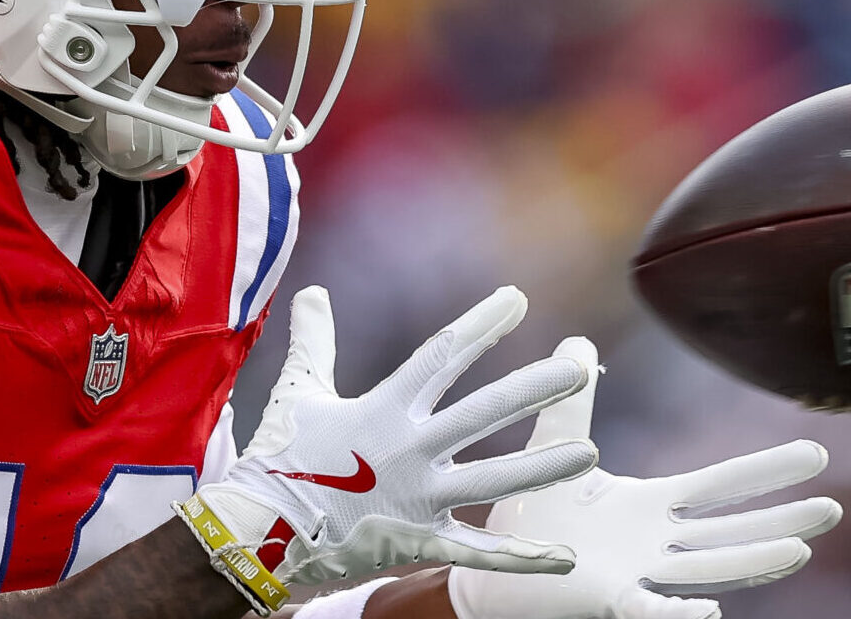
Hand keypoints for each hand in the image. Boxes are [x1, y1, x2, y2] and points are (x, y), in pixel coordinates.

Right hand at [189, 286, 598, 591]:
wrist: (260, 533)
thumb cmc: (280, 458)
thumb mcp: (298, 392)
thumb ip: (314, 342)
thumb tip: (312, 292)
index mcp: (383, 410)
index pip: (441, 357)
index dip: (480, 326)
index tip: (517, 301)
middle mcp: (409, 450)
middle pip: (483, 414)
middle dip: (533, 391)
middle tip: (578, 371)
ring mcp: (418, 498)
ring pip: (493, 480)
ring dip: (544, 468)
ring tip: (590, 454)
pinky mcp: (420, 541)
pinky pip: (479, 551)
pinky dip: (522, 557)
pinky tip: (564, 556)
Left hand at [446, 338, 841, 618]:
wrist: (493, 567)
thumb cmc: (533, 513)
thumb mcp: (556, 444)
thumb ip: (572, 397)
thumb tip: (576, 339)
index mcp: (650, 505)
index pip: (719, 485)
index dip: (764, 470)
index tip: (815, 453)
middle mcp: (655, 542)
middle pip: (730, 529)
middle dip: (781, 518)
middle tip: (833, 508)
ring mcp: (638, 575)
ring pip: (706, 569)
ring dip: (753, 562)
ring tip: (799, 550)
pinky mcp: (609, 602)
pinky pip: (650, 609)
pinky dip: (680, 612)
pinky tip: (714, 609)